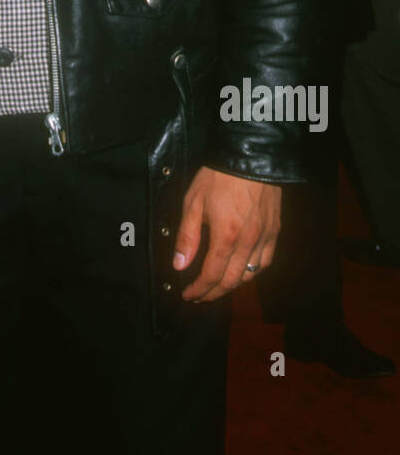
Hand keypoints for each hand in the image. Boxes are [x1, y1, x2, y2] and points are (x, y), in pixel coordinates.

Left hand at [174, 166, 280, 301]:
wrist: (250, 157)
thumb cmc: (218, 177)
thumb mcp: (193, 203)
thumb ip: (187, 237)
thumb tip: (179, 266)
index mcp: (226, 236)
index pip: (212, 275)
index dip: (199, 290)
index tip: (188, 296)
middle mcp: (248, 242)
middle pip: (231, 281)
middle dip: (213, 294)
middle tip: (200, 297)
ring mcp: (265, 237)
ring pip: (250, 274)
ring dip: (232, 286)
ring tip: (218, 288)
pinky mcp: (275, 231)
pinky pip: (266, 261)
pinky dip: (253, 272)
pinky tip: (243, 271)